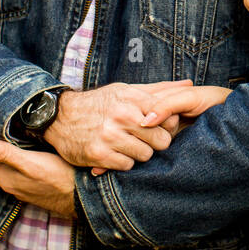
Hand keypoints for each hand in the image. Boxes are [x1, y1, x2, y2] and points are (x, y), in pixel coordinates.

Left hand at [0, 138, 77, 217]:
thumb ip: (5, 154)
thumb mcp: (31, 163)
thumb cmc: (59, 178)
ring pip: (0, 171)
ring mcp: (23, 188)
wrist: (83, 200)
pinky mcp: (34, 187)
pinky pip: (13, 173)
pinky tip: (12, 157)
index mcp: (7, 178)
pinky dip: (6, 163)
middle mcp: (12, 185)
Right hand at [89, 84, 232, 175]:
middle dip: (155, 142)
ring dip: (139, 154)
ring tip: (128, 145)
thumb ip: (158, 90)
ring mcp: (109, 136)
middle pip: (161, 140)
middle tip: (144, 140)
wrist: (59, 117)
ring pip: (145, 156)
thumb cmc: (99, 103)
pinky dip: (124, 162)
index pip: (166, 117)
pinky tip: (116, 153)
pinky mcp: (99, 155)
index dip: (166, 125)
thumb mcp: (126, 90)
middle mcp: (121, 116)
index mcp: (131, 98)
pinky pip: (127, 166)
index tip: (159, 127)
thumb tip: (188, 83)